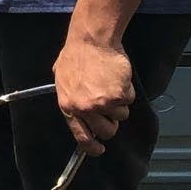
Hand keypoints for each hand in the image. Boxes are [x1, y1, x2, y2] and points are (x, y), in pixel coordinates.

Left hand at [52, 35, 134, 156]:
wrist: (91, 40)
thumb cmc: (76, 55)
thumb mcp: (61, 78)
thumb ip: (69, 96)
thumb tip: (75, 109)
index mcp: (68, 106)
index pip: (81, 137)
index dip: (92, 147)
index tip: (99, 149)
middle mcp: (85, 108)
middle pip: (107, 131)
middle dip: (111, 123)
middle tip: (110, 108)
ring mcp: (103, 103)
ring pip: (121, 116)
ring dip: (119, 103)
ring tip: (110, 84)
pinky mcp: (119, 95)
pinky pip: (129, 100)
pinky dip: (126, 91)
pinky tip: (116, 77)